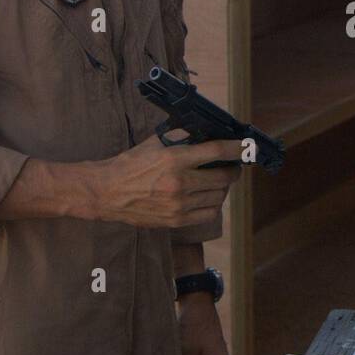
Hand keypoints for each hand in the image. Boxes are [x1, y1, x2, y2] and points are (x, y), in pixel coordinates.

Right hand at [93, 136, 241, 227]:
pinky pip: (208, 213)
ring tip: (218, 181)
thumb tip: (207, 134)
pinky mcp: (176, 220)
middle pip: (224, 177)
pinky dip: (214, 204)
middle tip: (232, 166)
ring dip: (223, 187)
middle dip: (233, 170)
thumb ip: (181, 137)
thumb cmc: (130, 164)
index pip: (217, 152)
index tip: (247, 148)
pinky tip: (208, 196)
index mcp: (174, 159)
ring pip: (218, 196)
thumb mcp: (155, 143)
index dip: (237, 149)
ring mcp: (179, 204)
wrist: (106, 192)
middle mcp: (179, 183)